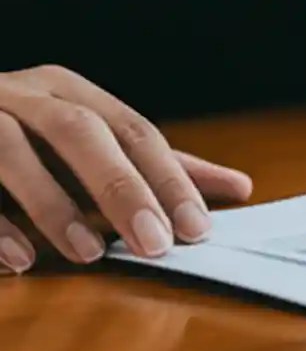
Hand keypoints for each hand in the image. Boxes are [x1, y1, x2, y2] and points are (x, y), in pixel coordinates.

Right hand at [0, 66, 252, 274]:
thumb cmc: (24, 142)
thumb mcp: (90, 148)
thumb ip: (157, 168)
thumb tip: (238, 186)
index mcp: (68, 91)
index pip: (133, 129)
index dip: (168, 177)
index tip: (197, 228)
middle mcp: (22, 94)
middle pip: (79, 132)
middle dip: (121, 187)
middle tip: (156, 243)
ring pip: (11, 150)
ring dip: (52, 204)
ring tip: (88, 254)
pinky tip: (21, 259)